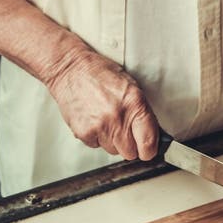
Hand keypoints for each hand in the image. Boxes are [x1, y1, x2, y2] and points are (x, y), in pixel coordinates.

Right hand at [46, 42, 158, 161]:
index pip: (148, 144)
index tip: (148, 147)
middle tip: (125, 129)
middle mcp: (118, 117)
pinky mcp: (83, 133)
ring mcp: (100, 127)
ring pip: (114, 151)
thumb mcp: (130, 85)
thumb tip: (152, 133)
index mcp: (134, 102)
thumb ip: (142, 110)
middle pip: (131, 153)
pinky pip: (96, 146)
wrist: (70, 69)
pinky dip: (97, 137)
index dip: (149, 148)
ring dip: (113, 140)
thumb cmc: (99, 73)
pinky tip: (94, 119)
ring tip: (106, 119)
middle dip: (130, 144)